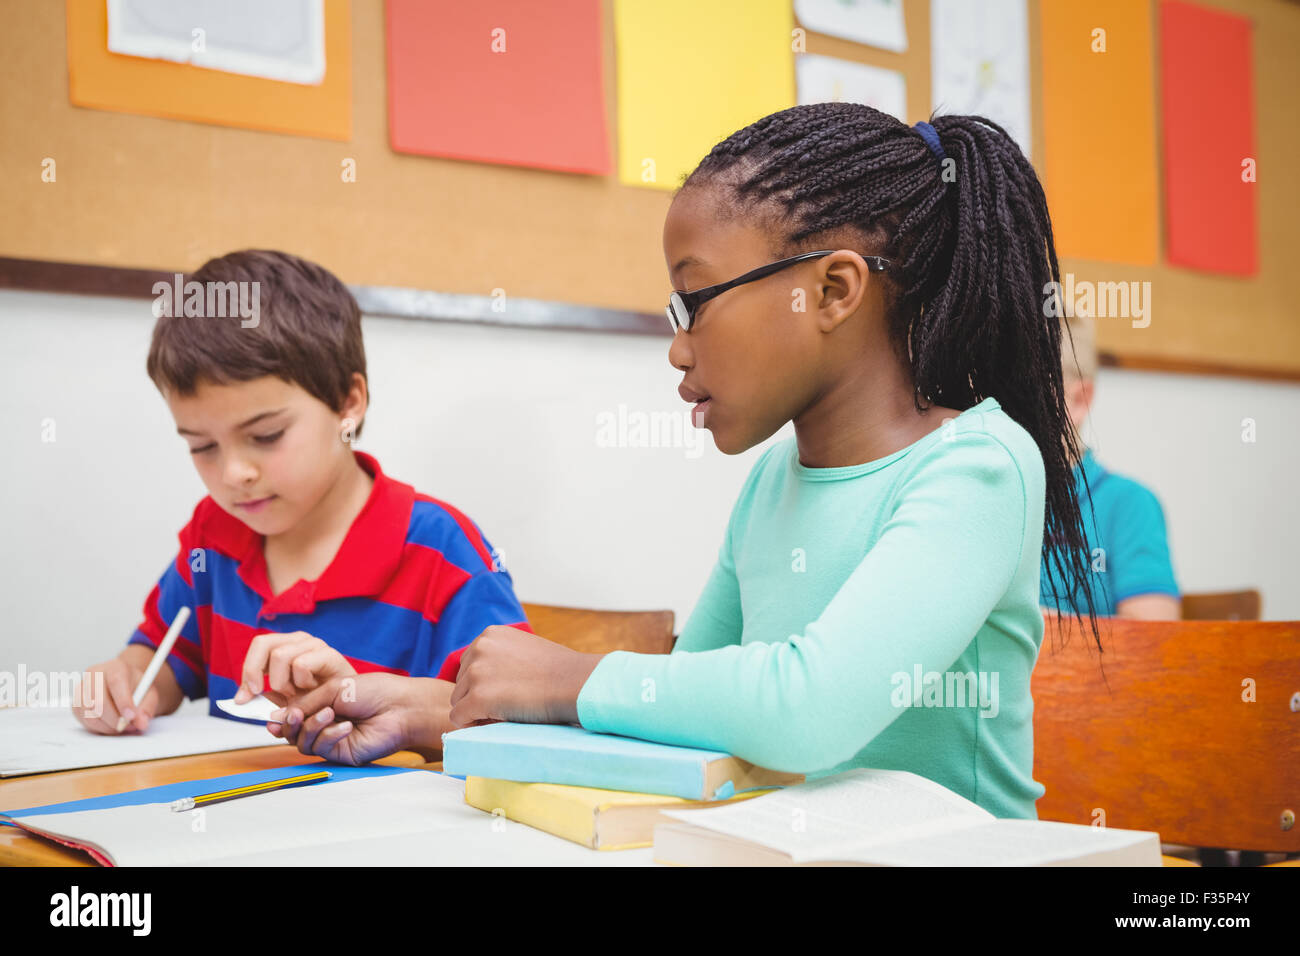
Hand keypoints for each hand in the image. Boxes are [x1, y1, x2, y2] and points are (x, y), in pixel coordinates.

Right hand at [71, 655, 160, 734]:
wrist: (122, 684)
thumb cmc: (136, 687)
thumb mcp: (149, 693)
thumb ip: (147, 707)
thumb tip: (141, 723)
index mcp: (115, 667)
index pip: (116, 682)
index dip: (123, 702)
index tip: (131, 717)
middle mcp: (95, 675)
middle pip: (98, 701)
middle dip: (115, 719)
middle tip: (129, 727)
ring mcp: (82, 688)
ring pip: (90, 714)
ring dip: (108, 726)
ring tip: (122, 725)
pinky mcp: (76, 703)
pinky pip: (85, 721)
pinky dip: (99, 728)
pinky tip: (111, 724)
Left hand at [234, 631, 356, 707]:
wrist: (347, 708)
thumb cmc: (316, 701)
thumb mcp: (282, 699)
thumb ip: (262, 697)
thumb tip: (240, 699)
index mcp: (287, 645)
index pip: (259, 644)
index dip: (248, 669)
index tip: (246, 696)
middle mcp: (300, 640)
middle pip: (265, 643)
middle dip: (258, 672)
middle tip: (264, 692)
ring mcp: (316, 644)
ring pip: (280, 656)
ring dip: (283, 683)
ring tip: (296, 694)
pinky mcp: (330, 654)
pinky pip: (301, 665)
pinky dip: (301, 683)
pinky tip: (311, 690)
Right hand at [268, 673, 441, 764]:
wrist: (399, 706)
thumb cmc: (372, 691)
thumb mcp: (333, 689)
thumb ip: (305, 702)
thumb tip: (277, 716)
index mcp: (321, 704)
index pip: (292, 714)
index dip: (280, 716)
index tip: (269, 716)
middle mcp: (324, 723)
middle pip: (292, 732)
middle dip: (291, 723)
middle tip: (298, 714)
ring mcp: (331, 740)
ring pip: (303, 742)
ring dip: (312, 727)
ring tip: (329, 714)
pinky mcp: (340, 754)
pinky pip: (321, 749)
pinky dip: (329, 736)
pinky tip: (346, 726)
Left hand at [447, 625, 603, 727]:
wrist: (576, 684)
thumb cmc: (560, 672)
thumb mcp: (525, 649)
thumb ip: (503, 656)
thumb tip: (490, 677)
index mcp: (490, 634)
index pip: (470, 664)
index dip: (485, 683)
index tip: (507, 691)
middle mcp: (479, 648)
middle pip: (461, 683)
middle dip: (479, 697)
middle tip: (509, 704)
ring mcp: (476, 672)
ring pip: (459, 701)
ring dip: (478, 711)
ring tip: (508, 712)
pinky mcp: (477, 697)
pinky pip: (459, 718)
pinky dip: (472, 725)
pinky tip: (495, 723)